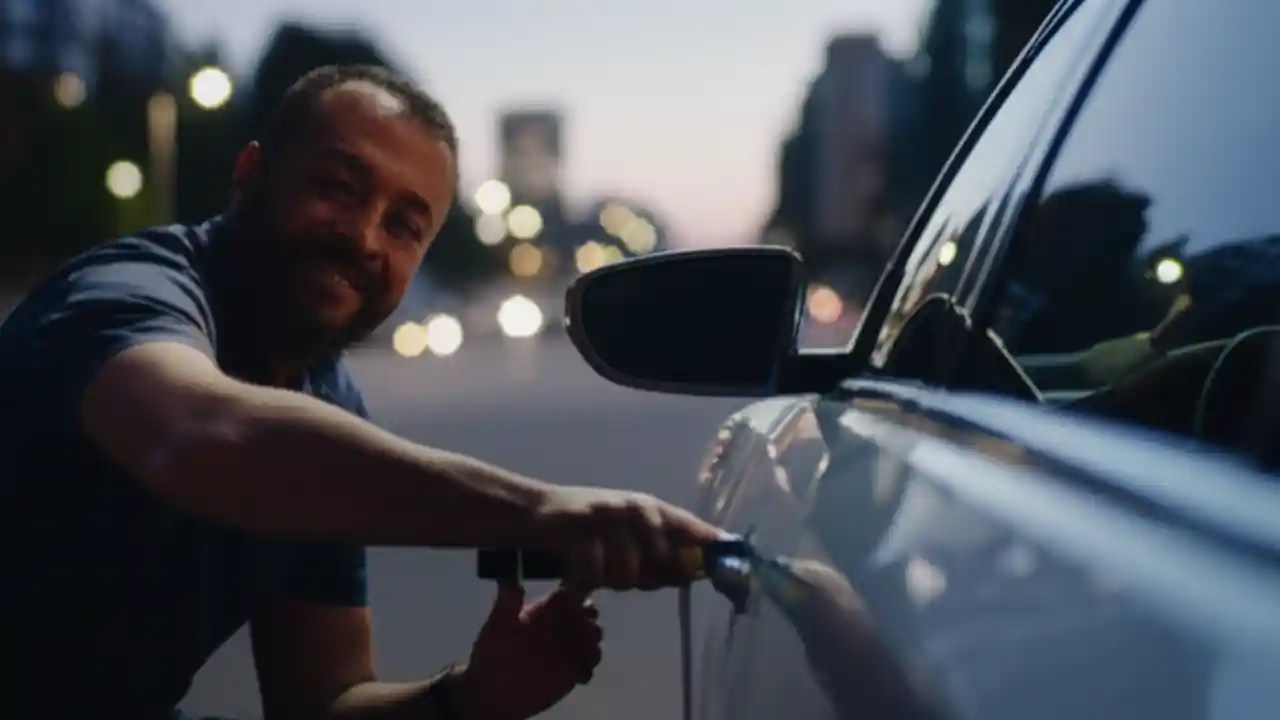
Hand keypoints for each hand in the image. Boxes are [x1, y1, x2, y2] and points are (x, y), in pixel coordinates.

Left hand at [453, 583, 602, 719]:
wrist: (492, 691)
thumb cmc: (492, 652)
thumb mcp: (498, 624)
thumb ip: (508, 600)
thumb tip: (506, 575)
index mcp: (545, 609)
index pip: (570, 592)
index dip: (578, 593)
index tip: (576, 602)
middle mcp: (560, 624)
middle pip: (588, 613)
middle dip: (590, 620)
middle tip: (583, 630)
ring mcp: (568, 647)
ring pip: (593, 637)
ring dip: (592, 643)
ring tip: (583, 654)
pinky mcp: (572, 670)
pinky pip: (590, 663)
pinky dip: (588, 666)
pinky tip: (578, 675)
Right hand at [533, 486, 723, 590]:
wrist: (536, 511)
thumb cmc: (589, 529)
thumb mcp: (628, 537)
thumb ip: (660, 554)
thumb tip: (696, 573)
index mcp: (653, 509)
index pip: (695, 530)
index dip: (716, 551)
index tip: (739, 575)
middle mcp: (638, 508)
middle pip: (663, 564)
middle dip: (644, 579)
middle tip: (618, 569)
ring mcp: (611, 516)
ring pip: (629, 574)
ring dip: (610, 580)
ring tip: (595, 564)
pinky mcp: (582, 528)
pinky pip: (597, 575)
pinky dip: (585, 578)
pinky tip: (576, 563)